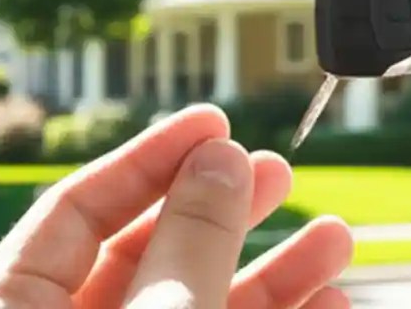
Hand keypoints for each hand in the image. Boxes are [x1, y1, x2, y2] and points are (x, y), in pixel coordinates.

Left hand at [0, 105, 353, 308]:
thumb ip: (189, 243)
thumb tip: (216, 155)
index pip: (74, 211)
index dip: (147, 158)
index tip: (213, 121)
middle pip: (148, 256)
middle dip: (223, 212)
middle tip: (275, 171)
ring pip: (200, 306)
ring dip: (273, 273)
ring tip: (336, 238)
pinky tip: (329, 302)